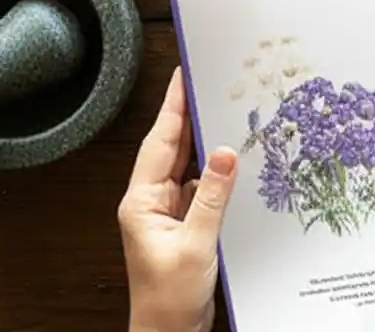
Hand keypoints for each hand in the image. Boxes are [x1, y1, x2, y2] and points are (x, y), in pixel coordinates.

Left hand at [119, 68, 237, 331]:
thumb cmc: (168, 298)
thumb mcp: (195, 244)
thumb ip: (213, 198)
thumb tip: (225, 154)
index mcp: (141, 202)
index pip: (160, 143)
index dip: (172, 107)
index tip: (184, 76)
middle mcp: (152, 203)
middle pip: (172, 149)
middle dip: (189, 116)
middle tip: (208, 83)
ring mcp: (169, 214)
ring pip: (189, 168)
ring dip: (205, 144)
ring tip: (225, 114)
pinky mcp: (186, 226)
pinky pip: (202, 189)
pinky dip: (216, 173)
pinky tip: (233, 163)